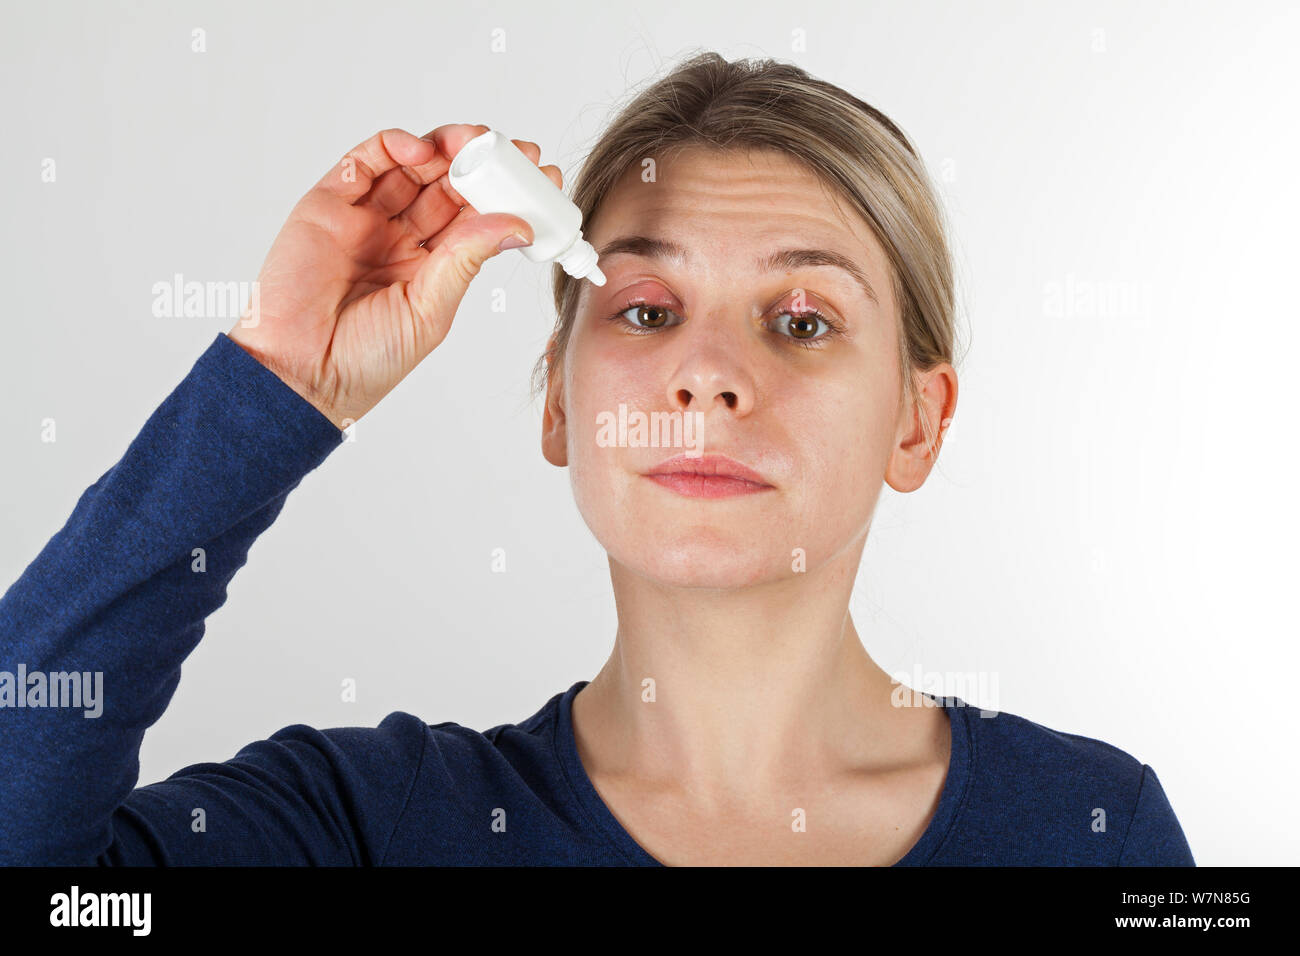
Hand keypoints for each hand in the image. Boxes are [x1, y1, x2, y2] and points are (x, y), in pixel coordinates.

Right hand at [227, 125, 560, 428]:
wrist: (302, 373)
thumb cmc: (365, 360)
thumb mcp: (430, 310)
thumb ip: (467, 260)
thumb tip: (516, 224)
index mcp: (432, 266)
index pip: (476, 217)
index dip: (507, 195)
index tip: (541, 179)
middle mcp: (401, 236)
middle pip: (449, 184)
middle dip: (486, 163)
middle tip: (517, 152)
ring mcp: (366, 216)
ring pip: (413, 165)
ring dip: (449, 146)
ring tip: (477, 143)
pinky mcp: (329, 202)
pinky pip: (367, 160)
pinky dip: (398, 145)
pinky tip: (426, 151)